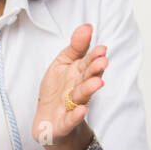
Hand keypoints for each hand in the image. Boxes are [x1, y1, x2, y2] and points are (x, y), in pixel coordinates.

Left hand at [33, 24, 106, 149]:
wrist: (48, 121)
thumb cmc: (58, 91)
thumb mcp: (63, 64)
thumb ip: (76, 47)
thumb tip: (88, 26)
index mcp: (78, 74)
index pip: (88, 63)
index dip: (94, 56)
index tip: (101, 49)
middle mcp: (78, 89)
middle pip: (87, 78)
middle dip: (95, 70)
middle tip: (102, 61)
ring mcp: (72, 106)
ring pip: (81, 96)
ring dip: (89, 89)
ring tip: (97, 82)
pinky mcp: (64, 123)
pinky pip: (70, 119)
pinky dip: (76, 115)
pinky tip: (82, 109)